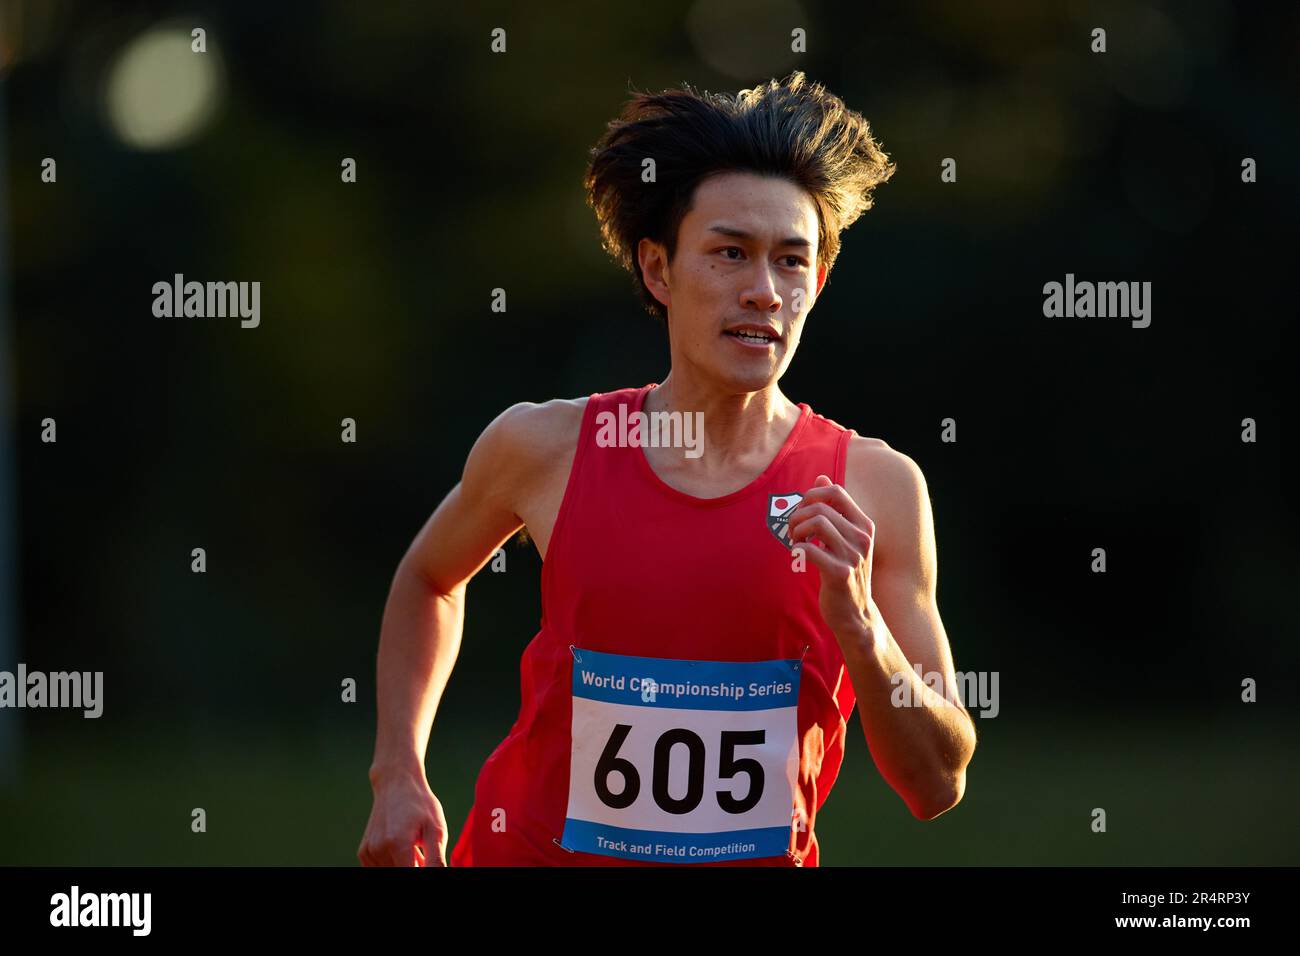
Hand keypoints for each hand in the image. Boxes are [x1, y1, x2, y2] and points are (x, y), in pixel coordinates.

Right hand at [358, 770, 448, 866]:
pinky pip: (379, 869)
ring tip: (414, 849)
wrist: (395, 782)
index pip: (409, 876)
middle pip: (399, 875)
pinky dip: (393, 865)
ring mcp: (368, 852)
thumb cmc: (419, 803)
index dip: (422, 873)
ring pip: (390, 873)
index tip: (426, 861)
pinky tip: (403, 850)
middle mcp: (378, 850)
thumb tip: (439, 875)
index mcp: (397, 844)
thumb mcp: (435, 828)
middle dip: (415, 868)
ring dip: (404, 867)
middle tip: (423, 853)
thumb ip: (436, 859)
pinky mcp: (364, 852)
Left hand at [788, 474, 879, 640]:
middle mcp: (862, 538)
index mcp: (864, 525)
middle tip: (793, 532)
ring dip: (797, 531)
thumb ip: (834, 509)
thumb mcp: (845, 539)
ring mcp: (853, 556)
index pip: (836, 491)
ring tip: (796, 543)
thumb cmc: (845, 573)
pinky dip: (797, 549)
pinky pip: (809, 549)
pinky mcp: (840, 574)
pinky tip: (798, 557)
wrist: (856, 615)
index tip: (802, 512)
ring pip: (816, 523)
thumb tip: (821, 477)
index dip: (811, 495)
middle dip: (798, 516)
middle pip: (820, 507)